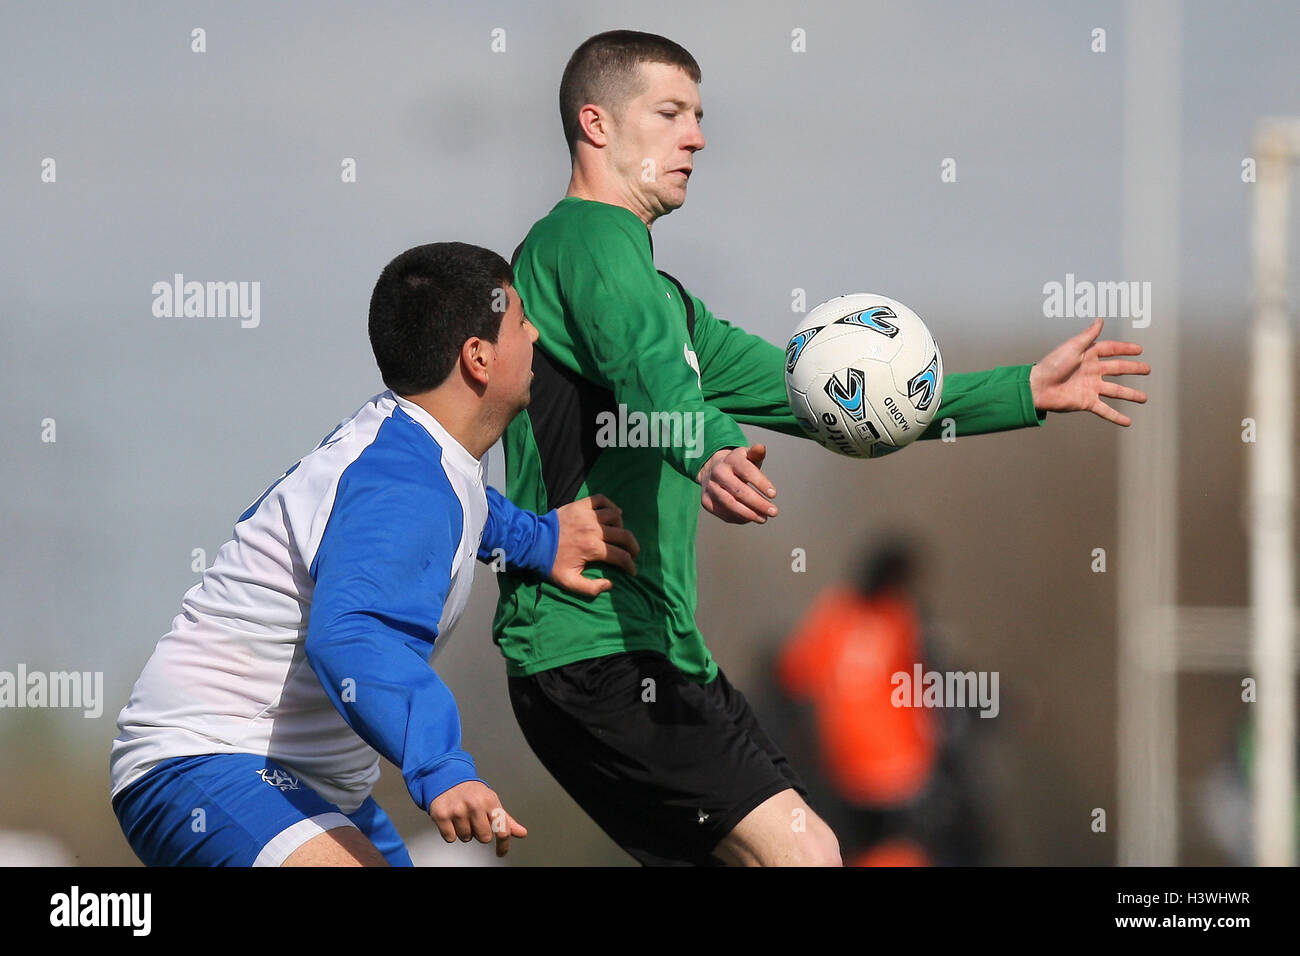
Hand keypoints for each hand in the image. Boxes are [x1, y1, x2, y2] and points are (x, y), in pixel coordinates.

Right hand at [428, 780, 527, 857]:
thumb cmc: (471, 791)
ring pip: (466, 839)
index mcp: (490, 801)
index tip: (501, 852)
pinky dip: (450, 832)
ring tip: (462, 817)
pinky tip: (452, 819)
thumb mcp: (491, 800)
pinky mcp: (442, 815)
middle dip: (480, 833)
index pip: (502, 829)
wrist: (448, 776)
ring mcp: (458, 810)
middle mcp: (475, 805)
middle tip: (475, 821)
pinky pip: (450, 838)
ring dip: (465, 831)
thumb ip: (506, 819)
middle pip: (484, 838)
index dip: (503, 844)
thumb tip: (521, 833)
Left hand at [550, 494, 638, 595]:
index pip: (621, 556)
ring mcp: (588, 515)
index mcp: (593, 549)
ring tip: (619, 534)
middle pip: (624, 535)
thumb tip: (610, 584)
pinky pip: (601, 499)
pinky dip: (610, 504)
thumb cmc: (550, 563)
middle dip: (633, 546)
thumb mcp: (568, 581)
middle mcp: (594, 530)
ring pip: (615, 516)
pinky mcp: (580, 505)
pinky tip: (613, 512)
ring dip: (621, 526)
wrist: (532, 542)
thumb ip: (591, 588)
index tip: (632, 570)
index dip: (630, 565)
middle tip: (633, 553)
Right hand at [697, 444, 777, 523]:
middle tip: (774, 512)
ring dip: (749, 514)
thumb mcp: (747, 456)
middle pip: (739, 491)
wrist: (712, 469)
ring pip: (730, 504)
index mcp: (730, 460)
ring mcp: (710, 488)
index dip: (761, 483)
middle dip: (758, 503)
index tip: (774, 494)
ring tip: (763, 518)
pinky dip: (739, 518)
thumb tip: (761, 448)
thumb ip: (756, 453)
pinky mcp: (706, 501)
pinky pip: (724, 513)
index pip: (747, 471)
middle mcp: (718, 473)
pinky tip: (751, 518)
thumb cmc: (737, 464)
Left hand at [1029, 318, 1150, 425]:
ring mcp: (1090, 388)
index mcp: (1088, 356)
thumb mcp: (1073, 347)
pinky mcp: (1086, 402)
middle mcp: (1091, 371)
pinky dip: (1116, 417)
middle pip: (1117, 369)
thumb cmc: (1052, 365)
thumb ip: (1088, 335)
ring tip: (1144, 398)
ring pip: (1115, 391)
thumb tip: (1100, 319)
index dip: (1125, 349)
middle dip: (1133, 369)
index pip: (1111, 350)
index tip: (1139, 349)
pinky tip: (1127, 422)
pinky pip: (1105, 410)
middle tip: (1147, 369)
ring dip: (1130, 394)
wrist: (1038, 387)